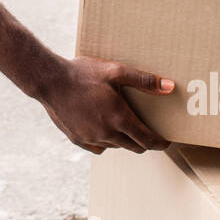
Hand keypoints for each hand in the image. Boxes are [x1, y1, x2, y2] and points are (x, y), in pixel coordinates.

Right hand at [39, 55, 174, 154]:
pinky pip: (98, 147)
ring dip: (124, 140)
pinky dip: (105, 141)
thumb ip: (144, 80)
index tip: (166, 141)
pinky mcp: (77, 139)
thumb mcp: (115, 71)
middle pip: (134, 147)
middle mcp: (106, 133)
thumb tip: (170, 87)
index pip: (148, 140)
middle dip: (144, 142)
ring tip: (123, 124)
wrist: (49, 80)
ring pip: (116, 147)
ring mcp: (91, 139)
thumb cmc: (83, 73)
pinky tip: (103, 128)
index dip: (160, 143)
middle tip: (148, 132)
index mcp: (119, 118)